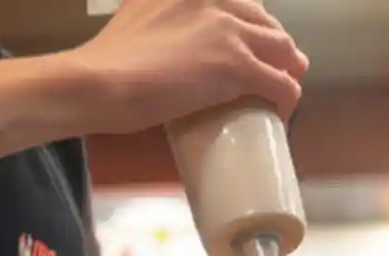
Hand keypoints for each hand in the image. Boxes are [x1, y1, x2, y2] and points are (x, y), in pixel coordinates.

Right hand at [66, 0, 308, 134]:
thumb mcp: (135, 15)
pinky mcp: (238, 66)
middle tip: (276, 67)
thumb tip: (161, 40)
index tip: (251, 43)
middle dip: (275, 45)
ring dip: (288, 69)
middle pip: (266, 22)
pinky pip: (281, 83)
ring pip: (282, 49)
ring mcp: (228, 31)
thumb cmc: (107, 61)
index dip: (251, 23)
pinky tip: (283, 112)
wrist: (100, 82)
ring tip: (284, 88)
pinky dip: (288, 98)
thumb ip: (155, 16)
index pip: (239, 1)